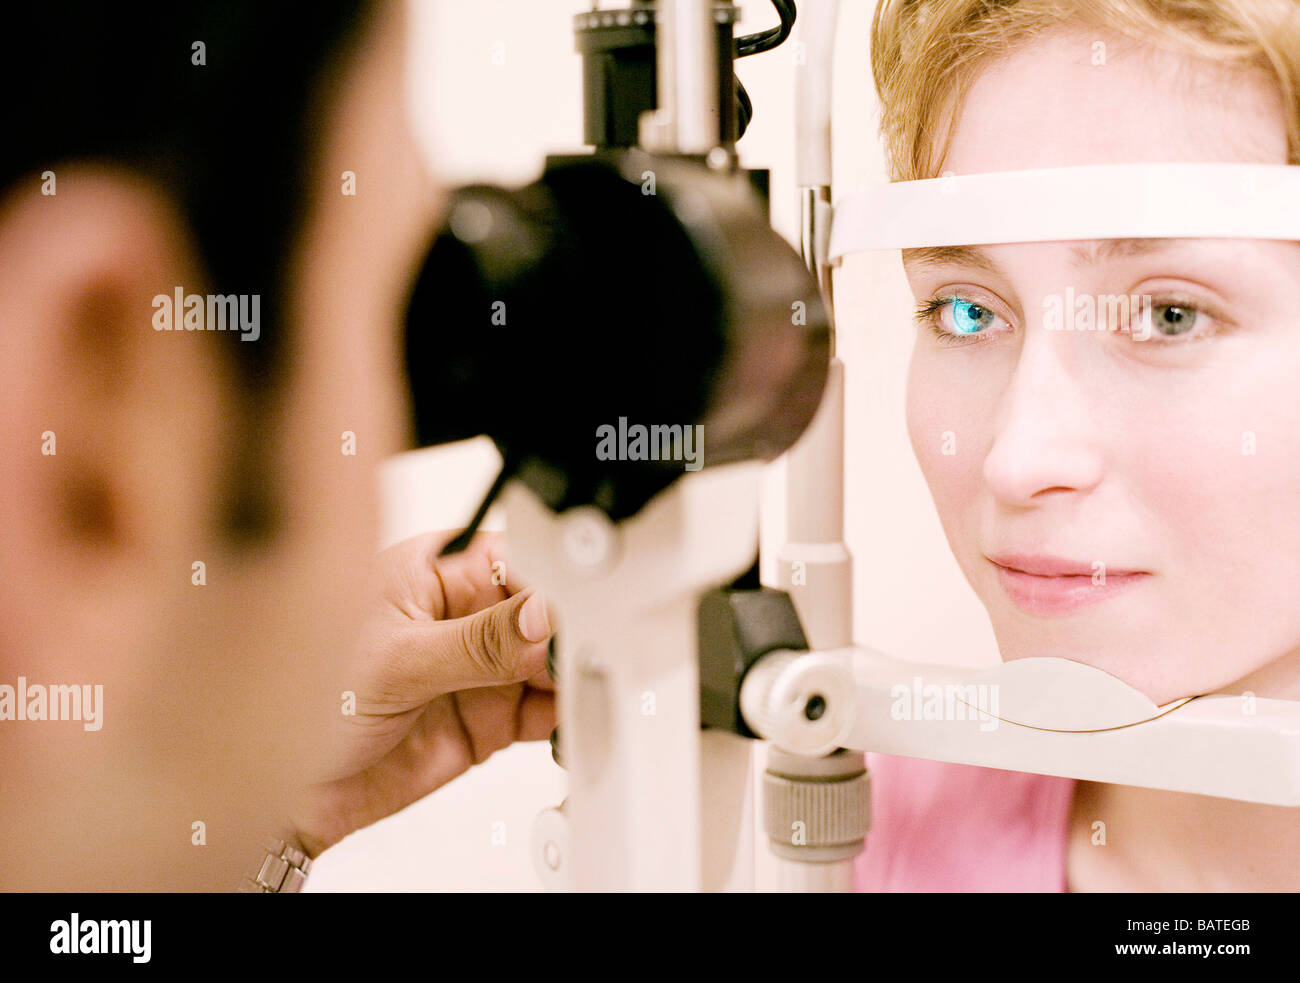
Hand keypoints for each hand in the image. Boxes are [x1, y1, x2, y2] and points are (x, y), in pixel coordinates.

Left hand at [289, 530, 554, 857]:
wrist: (278, 796)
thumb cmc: (286, 702)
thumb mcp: (390, 662)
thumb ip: (476, 642)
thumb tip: (542, 614)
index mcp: (431, 571)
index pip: (515, 560)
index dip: (552, 581)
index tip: (579, 606)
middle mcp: (460, 615)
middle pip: (543, 610)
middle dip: (571, 629)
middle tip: (589, 653)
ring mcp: (477, 667)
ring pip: (550, 661)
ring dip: (573, 673)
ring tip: (585, 687)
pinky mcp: (487, 718)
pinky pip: (544, 711)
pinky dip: (567, 716)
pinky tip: (571, 718)